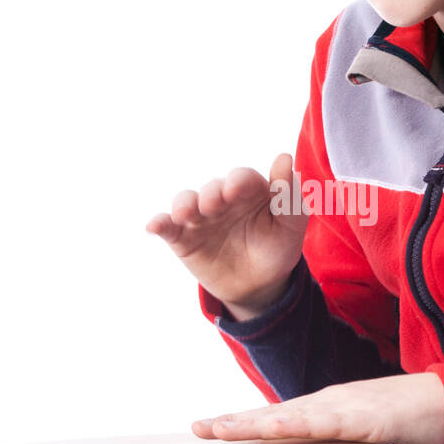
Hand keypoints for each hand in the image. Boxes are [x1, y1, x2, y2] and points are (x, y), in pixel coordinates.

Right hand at [145, 152, 307, 311]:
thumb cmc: (277, 248)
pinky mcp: (183, 238)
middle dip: (212, 194)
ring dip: (184, 204)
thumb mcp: (290, 225)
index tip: (236, 189)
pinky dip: (159, 224)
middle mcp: (222, 199)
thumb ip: (288, 195)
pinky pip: (168, 227)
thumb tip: (284, 157)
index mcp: (249, 191)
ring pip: (186, 202)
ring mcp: (201, 218)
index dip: (238, 181)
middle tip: (214, 205)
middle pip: (212, 188)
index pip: (242, 178)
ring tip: (184, 213)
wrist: (260, 286)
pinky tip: (153, 226)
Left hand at [193, 373, 443, 443]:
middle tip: (197, 428)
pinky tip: (277, 426)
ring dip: (254, 423)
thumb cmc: (410, 416)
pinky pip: (328, 423)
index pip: (276, 417)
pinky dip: (299, 424)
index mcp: (327, 409)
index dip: (242, 423)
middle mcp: (329, 403)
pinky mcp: (368, 417)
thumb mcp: (364, 433)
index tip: (209, 429)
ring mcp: (346, 407)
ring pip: (291, 416)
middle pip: (273, 414)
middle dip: (233, 423)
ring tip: (221, 430)